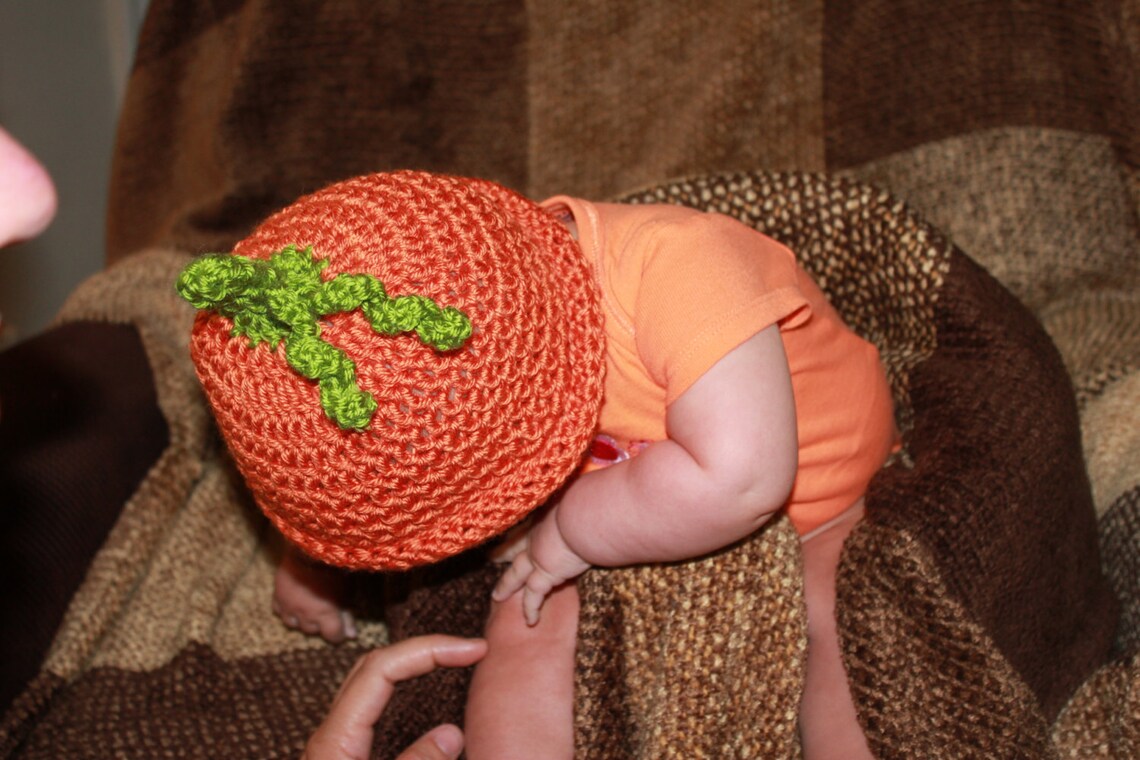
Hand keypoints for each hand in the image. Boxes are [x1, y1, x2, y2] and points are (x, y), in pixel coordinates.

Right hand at [274, 546, 356, 642]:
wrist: (308, 546)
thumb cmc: (334, 567)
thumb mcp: (346, 591)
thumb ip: (346, 614)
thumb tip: (351, 635)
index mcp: (326, 614)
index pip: (333, 636)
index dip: (338, 634)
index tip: (341, 629)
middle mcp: (306, 614)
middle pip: (312, 630)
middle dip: (320, 624)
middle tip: (326, 611)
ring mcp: (289, 606)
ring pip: (294, 624)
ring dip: (302, 619)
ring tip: (310, 608)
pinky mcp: (278, 595)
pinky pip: (279, 611)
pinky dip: (287, 610)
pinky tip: (293, 604)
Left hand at [303, 635, 487, 759]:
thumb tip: (452, 733)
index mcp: (335, 738)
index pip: (382, 667)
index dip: (429, 649)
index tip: (473, 649)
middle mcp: (333, 733)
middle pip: (376, 665)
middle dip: (423, 649)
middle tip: (468, 650)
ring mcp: (338, 744)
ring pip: (374, 686)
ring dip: (413, 667)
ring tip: (453, 665)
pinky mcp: (346, 757)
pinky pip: (376, 710)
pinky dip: (405, 693)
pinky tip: (428, 705)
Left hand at [491, 505, 589, 624]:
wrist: (584, 515)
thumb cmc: (587, 499)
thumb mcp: (576, 494)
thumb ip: (576, 497)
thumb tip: (585, 495)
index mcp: (545, 514)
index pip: (527, 523)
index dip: (518, 530)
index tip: (508, 533)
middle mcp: (536, 534)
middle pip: (513, 547)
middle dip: (502, 553)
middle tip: (490, 557)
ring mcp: (536, 555)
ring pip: (516, 574)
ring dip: (507, 586)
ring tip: (497, 596)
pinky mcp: (544, 574)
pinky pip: (534, 595)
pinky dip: (531, 608)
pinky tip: (530, 620)